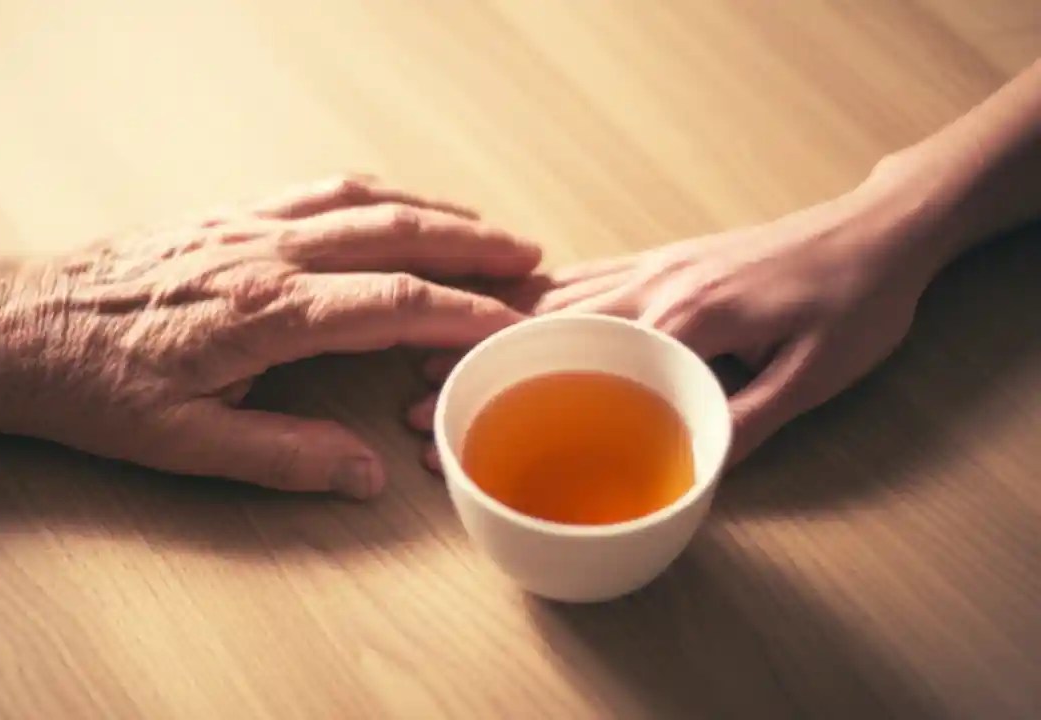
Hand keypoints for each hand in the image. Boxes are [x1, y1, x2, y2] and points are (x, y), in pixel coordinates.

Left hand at [0, 176, 540, 497]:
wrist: (22, 327)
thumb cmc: (97, 386)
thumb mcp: (188, 444)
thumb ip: (285, 459)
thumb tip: (364, 474)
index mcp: (267, 312)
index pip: (393, 303)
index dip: (463, 315)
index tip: (512, 326)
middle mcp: (267, 253)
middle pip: (394, 233)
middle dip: (470, 245)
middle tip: (529, 257)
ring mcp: (247, 224)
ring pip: (361, 202)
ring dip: (431, 211)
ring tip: (482, 228)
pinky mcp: (227, 214)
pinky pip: (318, 190)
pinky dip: (373, 194)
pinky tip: (392, 203)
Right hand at [408, 192, 931, 466]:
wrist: (880, 231)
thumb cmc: (853, 306)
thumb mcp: (813, 378)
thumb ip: (746, 423)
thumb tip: (684, 472)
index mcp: (682, 317)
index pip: (569, 360)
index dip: (501, 400)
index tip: (448, 431)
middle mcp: (653, 285)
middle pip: (539, 329)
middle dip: (467, 365)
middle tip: (413, 404)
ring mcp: (655, 266)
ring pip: (551, 298)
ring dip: (487, 330)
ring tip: (432, 360)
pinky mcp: (665, 259)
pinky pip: (584, 276)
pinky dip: (535, 295)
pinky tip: (505, 310)